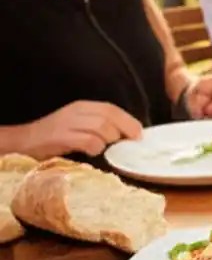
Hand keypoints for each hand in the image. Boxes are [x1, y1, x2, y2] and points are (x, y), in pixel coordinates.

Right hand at [17, 101, 142, 158]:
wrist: (23, 141)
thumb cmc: (53, 137)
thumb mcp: (77, 125)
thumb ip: (97, 126)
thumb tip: (126, 135)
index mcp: (82, 107)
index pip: (112, 109)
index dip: (129, 121)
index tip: (139, 135)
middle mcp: (76, 111)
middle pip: (110, 116)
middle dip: (125, 130)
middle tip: (130, 144)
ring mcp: (68, 123)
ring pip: (102, 127)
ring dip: (110, 140)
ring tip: (107, 148)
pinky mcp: (60, 137)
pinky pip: (87, 141)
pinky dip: (96, 147)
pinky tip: (92, 152)